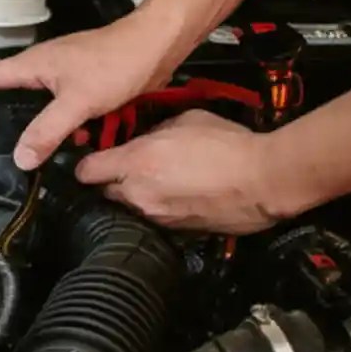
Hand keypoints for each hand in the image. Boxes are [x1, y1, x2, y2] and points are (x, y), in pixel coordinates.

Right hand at [0, 6, 195, 169]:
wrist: (157, 45)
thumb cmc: (117, 62)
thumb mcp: (78, 101)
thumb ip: (47, 131)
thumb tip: (20, 160)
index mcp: (28, 66)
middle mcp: (37, 71)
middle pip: (2, 100)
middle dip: (0, 129)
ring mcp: (58, 79)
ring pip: (34, 111)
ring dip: (39, 133)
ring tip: (41, 158)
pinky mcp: (79, 88)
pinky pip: (59, 114)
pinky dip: (64, 130)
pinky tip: (77, 145)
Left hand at [75, 110, 287, 234]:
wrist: (264, 180)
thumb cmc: (227, 144)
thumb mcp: (185, 120)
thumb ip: (154, 131)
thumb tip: (143, 140)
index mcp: (135, 162)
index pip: (86, 171)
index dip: (87, 165)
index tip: (93, 160)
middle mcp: (137, 194)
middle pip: (105, 193)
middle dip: (112, 181)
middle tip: (130, 168)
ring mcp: (156, 217)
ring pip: (130, 207)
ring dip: (137, 195)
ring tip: (161, 181)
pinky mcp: (176, 232)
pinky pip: (155, 218)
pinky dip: (160, 208)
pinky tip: (179, 196)